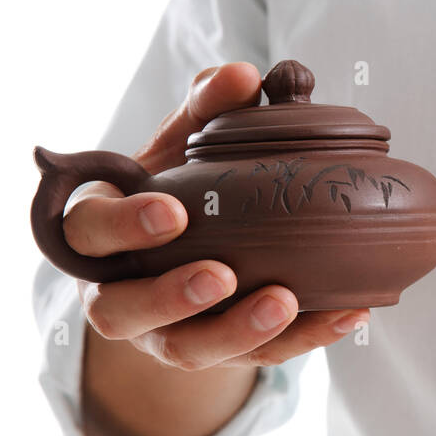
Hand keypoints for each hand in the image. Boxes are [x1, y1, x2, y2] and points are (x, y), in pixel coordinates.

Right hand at [63, 62, 367, 369]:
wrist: (188, 253)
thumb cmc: (177, 190)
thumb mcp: (180, 145)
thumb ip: (204, 106)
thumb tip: (244, 75)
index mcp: (98, 236)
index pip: (88, 234)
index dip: (125, 226)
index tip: (173, 211)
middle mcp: (119, 293)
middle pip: (121, 312)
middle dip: (171, 296)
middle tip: (222, 273)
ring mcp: (163, 335)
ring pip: (187, 351)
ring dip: (236, 331)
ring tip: (284, 300)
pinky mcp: (218, 357)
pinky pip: (258, 360)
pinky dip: (305, 338)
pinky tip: (347, 312)